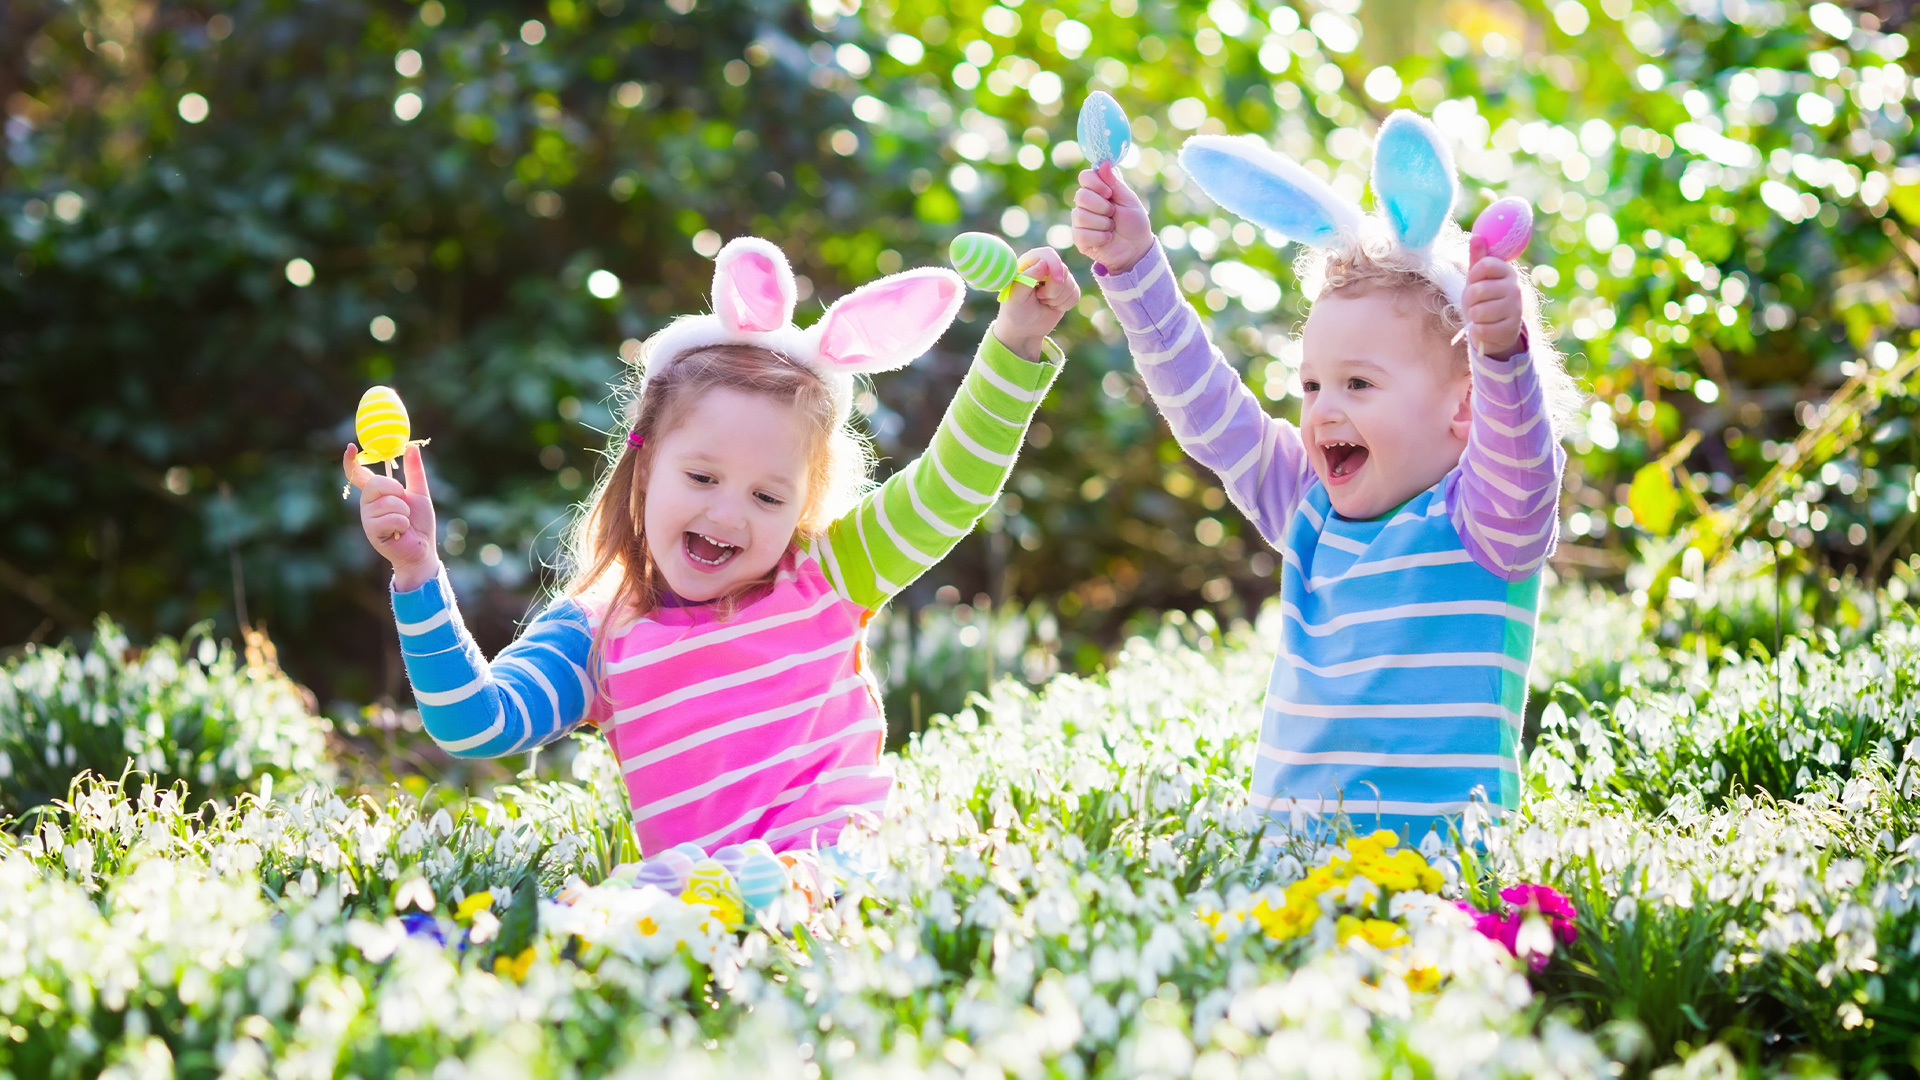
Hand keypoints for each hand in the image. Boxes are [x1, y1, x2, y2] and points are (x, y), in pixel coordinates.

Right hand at [343, 442, 442, 591]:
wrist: (423, 548)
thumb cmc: (420, 523)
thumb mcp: (419, 493)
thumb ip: (414, 471)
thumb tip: (412, 446)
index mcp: (377, 493)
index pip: (359, 474)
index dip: (352, 462)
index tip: (349, 447)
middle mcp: (368, 504)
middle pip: (375, 484)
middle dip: (397, 491)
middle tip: (404, 503)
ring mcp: (367, 518)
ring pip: (387, 503)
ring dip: (404, 511)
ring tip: (404, 522)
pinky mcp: (371, 532)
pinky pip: (390, 518)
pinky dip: (402, 524)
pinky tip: (400, 532)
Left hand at [990, 246, 1080, 361]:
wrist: (1023, 330)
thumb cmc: (1015, 311)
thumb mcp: (1016, 296)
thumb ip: (1028, 278)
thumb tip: (1044, 263)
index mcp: (1029, 263)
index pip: (1047, 254)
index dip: (1055, 265)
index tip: (1057, 279)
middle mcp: (1045, 267)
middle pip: (1063, 270)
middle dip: (1053, 290)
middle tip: (1039, 298)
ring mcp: (1057, 278)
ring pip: (1070, 284)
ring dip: (1057, 299)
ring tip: (1043, 302)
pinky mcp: (1067, 290)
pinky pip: (1075, 294)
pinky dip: (1065, 305)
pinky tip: (1052, 307)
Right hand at [1071, 162, 1153, 274]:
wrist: (1136, 249)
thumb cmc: (1134, 223)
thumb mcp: (1129, 200)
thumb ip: (1115, 183)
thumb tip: (1104, 163)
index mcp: (1098, 190)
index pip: (1085, 177)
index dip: (1095, 183)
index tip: (1109, 193)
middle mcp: (1086, 203)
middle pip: (1080, 196)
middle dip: (1101, 206)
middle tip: (1113, 213)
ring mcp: (1080, 221)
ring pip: (1080, 215)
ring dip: (1102, 223)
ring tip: (1111, 228)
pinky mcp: (1079, 238)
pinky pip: (1081, 233)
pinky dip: (1099, 237)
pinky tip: (1107, 238)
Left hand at [1464, 236, 1524, 360]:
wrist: (1494, 330)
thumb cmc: (1482, 300)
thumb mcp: (1477, 279)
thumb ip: (1477, 259)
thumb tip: (1476, 236)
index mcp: (1507, 272)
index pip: (1485, 264)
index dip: (1473, 275)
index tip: (1474, 281)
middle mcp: (1515, 288)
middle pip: (1478, 289)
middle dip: (1469, 299)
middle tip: (1476, 303)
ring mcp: (1515, 309)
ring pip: (1479, 311)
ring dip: (1473, 316)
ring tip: (1481, 316)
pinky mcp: (1511, 329)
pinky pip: (1481, 329)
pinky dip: (1477, 330)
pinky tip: (1485, 328)